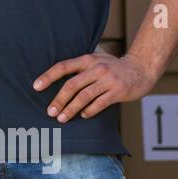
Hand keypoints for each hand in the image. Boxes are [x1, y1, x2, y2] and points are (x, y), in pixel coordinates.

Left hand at [32, 51, 156, 121]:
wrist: (141, 69)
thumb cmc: (113, 67)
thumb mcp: (96, 60)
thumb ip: (79, 67)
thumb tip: (53, 78)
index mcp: (87, 59)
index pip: (63, 67)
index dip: (48, 76)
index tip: (36, 87)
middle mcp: (97, 68)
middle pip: (72, 85)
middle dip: (58, 100)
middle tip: (50, 112)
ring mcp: (108, 80)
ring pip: (84, 96)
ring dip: (71, 109)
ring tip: (61, 118)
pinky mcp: (118, 91)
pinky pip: (99, 103)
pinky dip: (89, 111)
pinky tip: (83, 115)